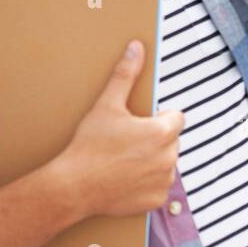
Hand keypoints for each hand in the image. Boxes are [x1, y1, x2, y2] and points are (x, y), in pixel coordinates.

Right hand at [55, 40, 183, 220]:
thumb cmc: (89, 145)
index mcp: (163, 131)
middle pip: (170, 140)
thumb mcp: (106, 105)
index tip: (138, 124)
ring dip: (152, 160)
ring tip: (123, 161)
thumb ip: (125, 74)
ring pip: (165, 163)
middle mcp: (170, 156)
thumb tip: (136, 47)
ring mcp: (165, 180)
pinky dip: (146, 183)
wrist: (72, 187)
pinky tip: (125, 180)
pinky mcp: (157, 199)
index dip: (157, 119)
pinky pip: (158, 186)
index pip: (176, 117)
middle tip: (126, 144)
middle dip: (154, 139)